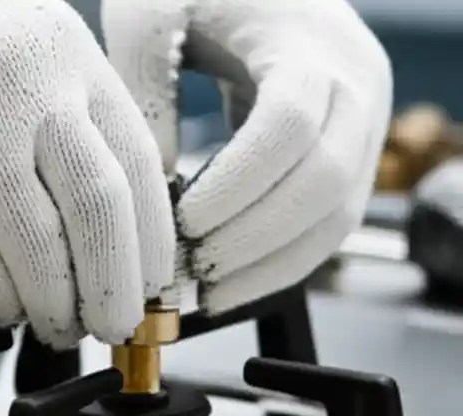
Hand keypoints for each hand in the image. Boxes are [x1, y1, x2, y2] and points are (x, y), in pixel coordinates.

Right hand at [0, 0, 175, 347]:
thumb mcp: (19, 52)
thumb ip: (61, 117)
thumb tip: (100, 221)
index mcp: (69, 57)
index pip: (137, 164)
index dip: (152, 239)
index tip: (151, 286)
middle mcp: (30, 86)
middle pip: (99, 205)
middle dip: (114, 285)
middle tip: (113, 326)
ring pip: (36, 236)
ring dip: (54, 300)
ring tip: (57, 327)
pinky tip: (3, 305)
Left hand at [104, 0, 393, 313]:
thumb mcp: (152, 13)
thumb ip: (144, 82)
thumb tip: (149, 182)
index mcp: (305, 42)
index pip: (287, 124)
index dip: (236, 184)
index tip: (182, 222)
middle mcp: (355, 83)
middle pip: (324, 179)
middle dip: (252, 238)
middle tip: (187, 269)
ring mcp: (367, 121)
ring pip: (339, 214)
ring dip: (270, 264)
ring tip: (204, 291)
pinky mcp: (356, 155)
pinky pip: (332, 224)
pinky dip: (284, 263)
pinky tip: (230, 285)